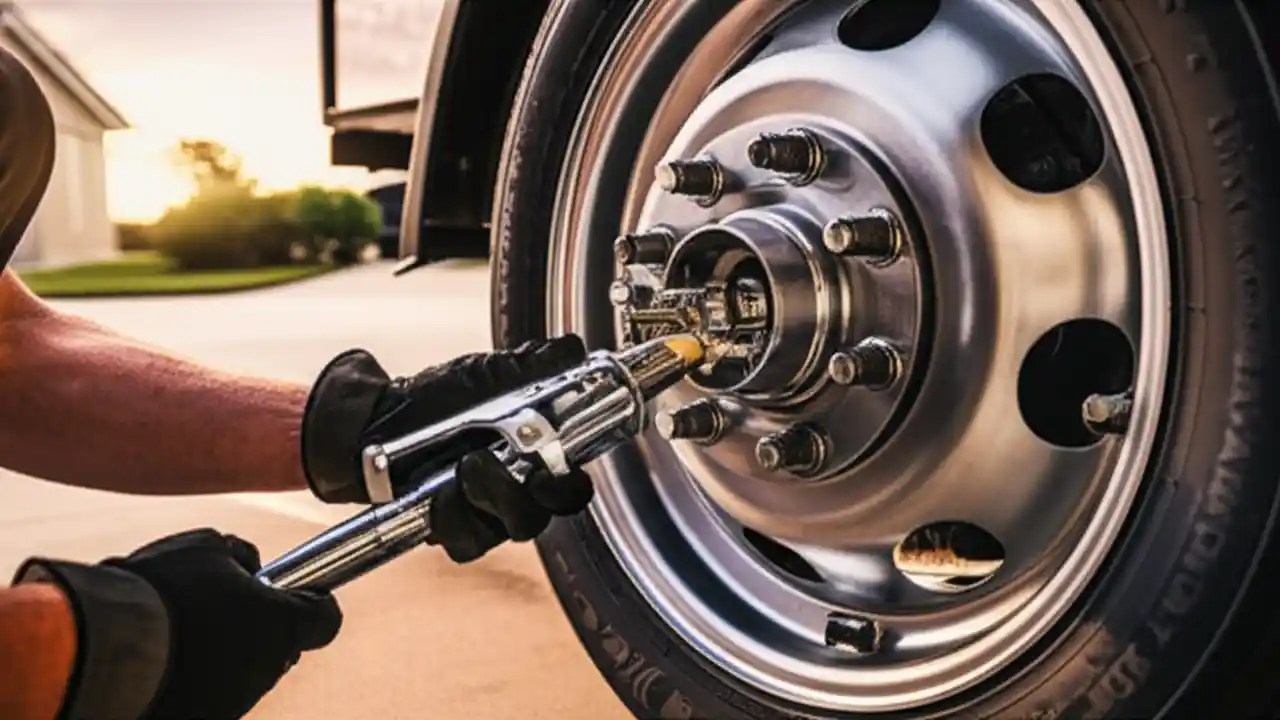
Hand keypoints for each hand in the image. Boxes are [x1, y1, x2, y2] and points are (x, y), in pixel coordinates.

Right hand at [14, 529, 340, 719]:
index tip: (297, 590)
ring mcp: (234, 702)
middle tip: (222, 608)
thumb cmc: (163, 589)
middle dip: (259, 628)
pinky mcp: (203, 719)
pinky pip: (207, 694)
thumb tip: (249, 562)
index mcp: (284, 625)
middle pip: (279, 648)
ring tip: (178, 633)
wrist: (106, 646)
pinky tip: (161, 662)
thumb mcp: (207, 547)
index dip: (312, 601)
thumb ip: (240, 554)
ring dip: (222, 654)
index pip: (325, 620)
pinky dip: (193, 679)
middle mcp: (267, 670)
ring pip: (241, 673)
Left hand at [301, 335, 595, 560]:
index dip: (567, 485)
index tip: (551, 471)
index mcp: (534, 456)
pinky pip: (466, 541)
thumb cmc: (432, 400)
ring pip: (503, 530)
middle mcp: (516, 490)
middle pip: (540, 516)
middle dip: (521, 495)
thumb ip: (532, 367)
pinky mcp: (453, 531)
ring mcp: (486, 515)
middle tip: (492, 462)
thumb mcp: (483, 374)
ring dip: (487, 500)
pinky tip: (438, 493)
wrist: (375, 421)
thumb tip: (570, 351)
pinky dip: (453, 517)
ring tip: (463, 467)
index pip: (569, 486)